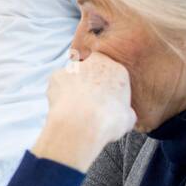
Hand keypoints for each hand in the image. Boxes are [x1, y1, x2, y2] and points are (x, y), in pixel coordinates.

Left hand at [32, 52, 136, 170]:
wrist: (82, 122)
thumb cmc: (107, 120)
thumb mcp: (127, 118)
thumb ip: (124, 110)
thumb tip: (124, 115)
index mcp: (117, 70)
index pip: (110, 73)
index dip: (105, 86)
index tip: (102, 99)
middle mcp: (96, 62)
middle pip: (90, 70)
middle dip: (88, 83)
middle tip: (86, 102)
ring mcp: (74, 67)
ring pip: (72, 76)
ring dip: (72, 88)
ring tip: (74, 109)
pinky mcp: (57, 75)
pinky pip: (57, 85)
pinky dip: (58, 95)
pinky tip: (63, 108)